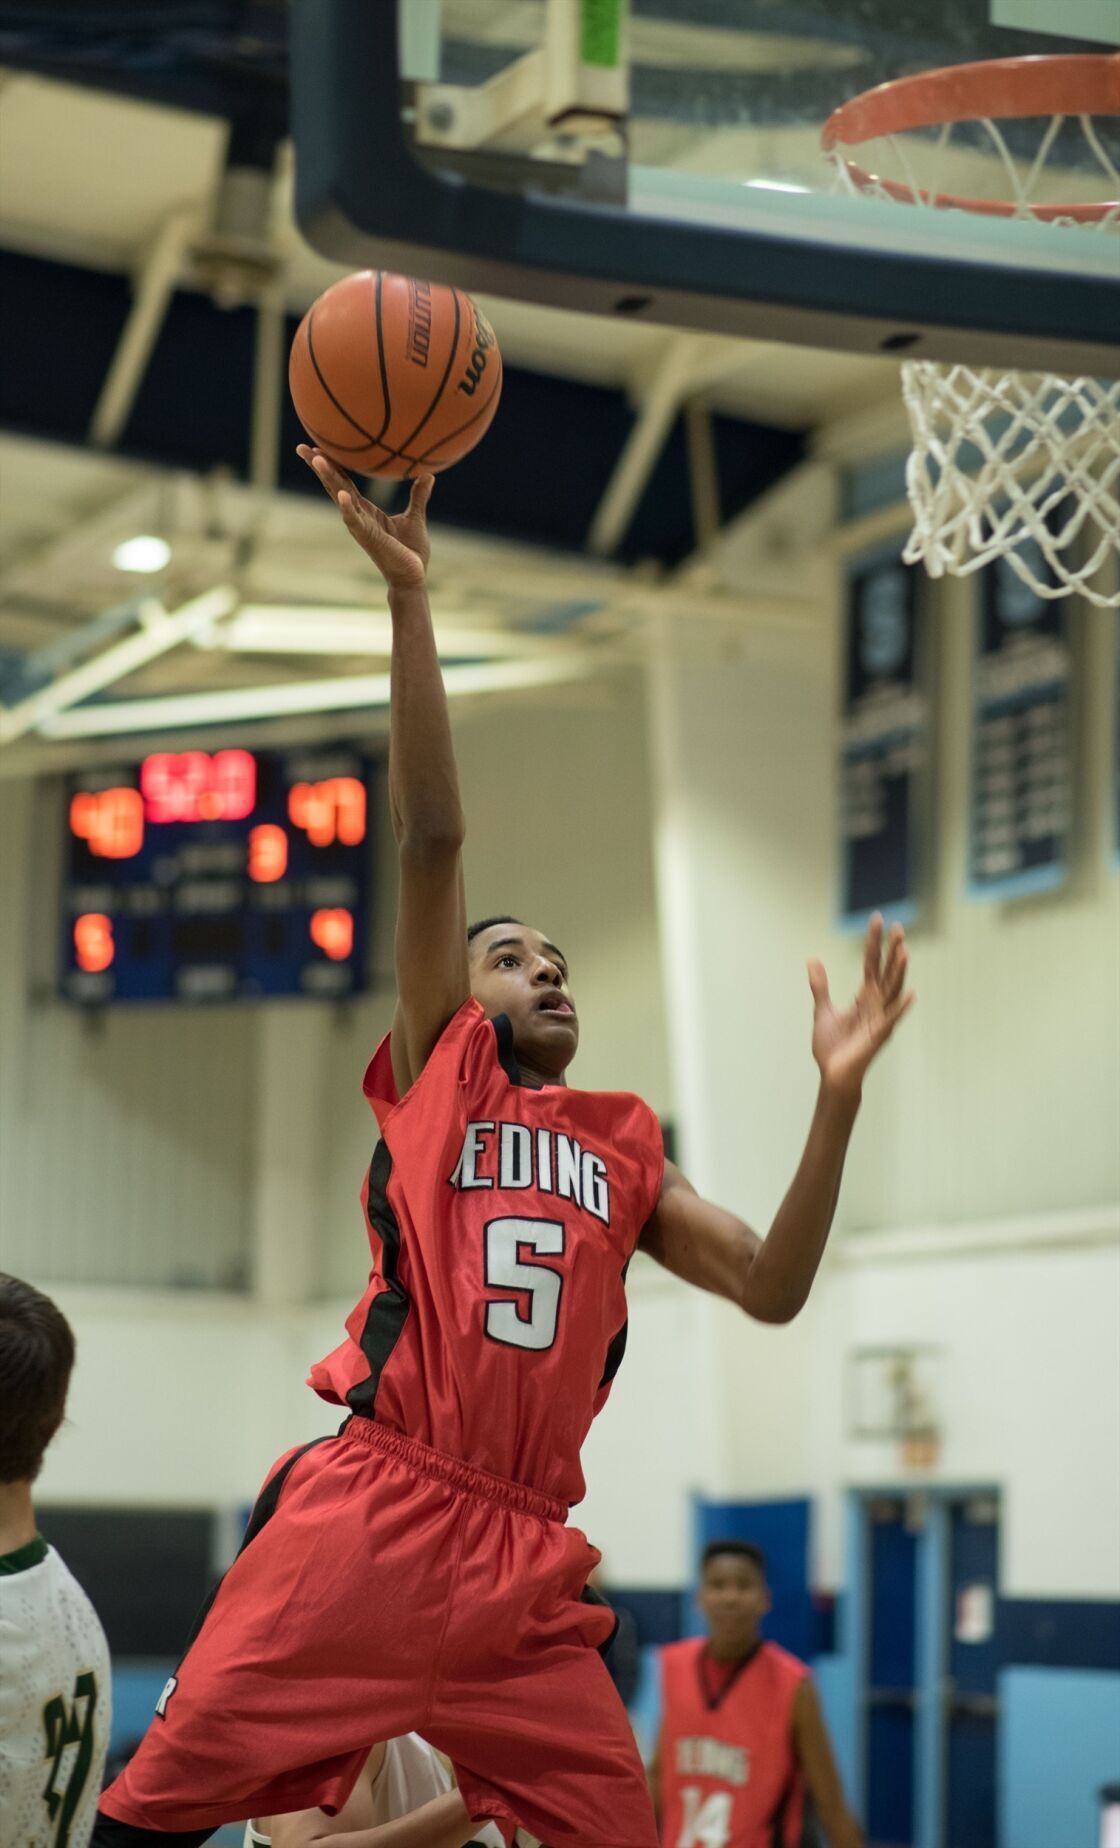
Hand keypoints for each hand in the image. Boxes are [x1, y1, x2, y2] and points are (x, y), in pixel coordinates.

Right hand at [297, 444, 432, 589]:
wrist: (413, 576)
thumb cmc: (411, 551)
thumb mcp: (415, 517)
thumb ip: (418, 496)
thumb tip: (428, 473)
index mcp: (366, 509)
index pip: (344, 481)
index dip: (332, 464)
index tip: (319, 446)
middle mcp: (358, 515)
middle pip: (334, 485)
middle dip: (318, 467)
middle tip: (302, 447)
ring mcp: (361, 526)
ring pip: (340, 498)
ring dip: (328, 479)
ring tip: (317, 459)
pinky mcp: (368, 537)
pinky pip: (356, 521)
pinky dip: (348, 508)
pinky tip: (342, 495)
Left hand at [808, 913, 913, 1101]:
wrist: (832, 1074)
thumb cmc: (832, 1047)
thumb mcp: (822, 1010)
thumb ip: (821, 985)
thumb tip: (813, 959)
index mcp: (865, 997)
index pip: (872, 963)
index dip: (875, 942)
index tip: (877, 919)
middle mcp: (876, 1004)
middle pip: (887, 972)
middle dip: (892, 950)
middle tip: (898, 927)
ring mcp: (880, 1019)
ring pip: (892, 990)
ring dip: (899, 972)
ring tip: (904, 951)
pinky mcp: (879, 1035)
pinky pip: (892, 1019)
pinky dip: (901, 1007)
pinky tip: (911, 994)